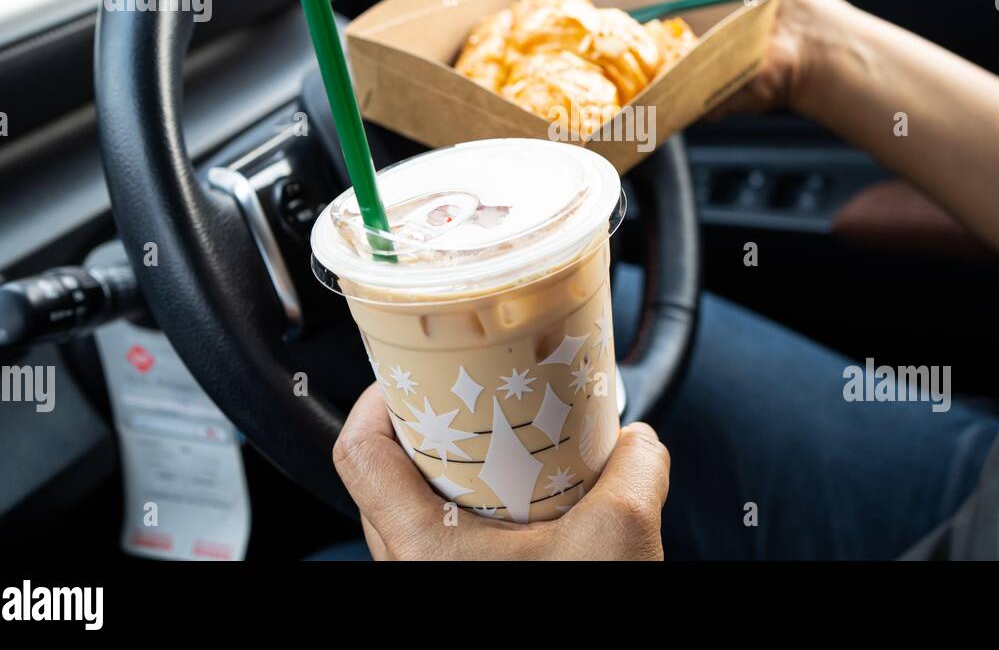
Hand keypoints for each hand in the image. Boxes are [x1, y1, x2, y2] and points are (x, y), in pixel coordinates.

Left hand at [333, 384, 670, 559]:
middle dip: (421, 429)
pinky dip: (473, 511)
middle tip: (460, 400)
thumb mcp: (621, 535)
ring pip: (413, 512)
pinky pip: (444, 541)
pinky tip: (521, 498)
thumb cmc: (582, 629)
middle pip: (384, 477)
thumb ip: (635, 470)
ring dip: (449, 472)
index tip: (409, 373)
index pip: (360, 456)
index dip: (376, 400)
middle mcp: (412, 567)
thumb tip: (638, 440)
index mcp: (423, 547)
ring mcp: (431, 581)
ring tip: (494, 444)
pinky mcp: (458, 590)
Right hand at [576, 0, 856, 116]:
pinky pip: (643, 110)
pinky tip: (622, 92)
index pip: (586, 6)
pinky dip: (632, 103)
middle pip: (589, 48)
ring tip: (576, 70)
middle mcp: (643, 40)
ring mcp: (658, 76)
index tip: (536, 2)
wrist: (800, 36)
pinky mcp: (675, 106)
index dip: (559, 5)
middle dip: (567, 47)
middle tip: (548, 41)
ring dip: (595, 78)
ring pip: (609, 83)